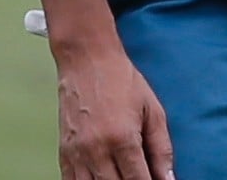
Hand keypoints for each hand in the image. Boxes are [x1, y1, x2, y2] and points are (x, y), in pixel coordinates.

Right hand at [55, 41, 174, 179]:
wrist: (86, 59)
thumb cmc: (122, 81)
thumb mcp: (153, 111)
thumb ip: (162, 150)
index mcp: (123, 139)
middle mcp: (97, 150)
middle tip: (139, 176)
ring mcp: (77, 153)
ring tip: (121, 176)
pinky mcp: (64, 152)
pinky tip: (100, 179)